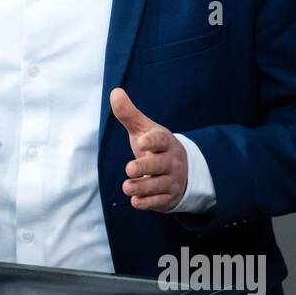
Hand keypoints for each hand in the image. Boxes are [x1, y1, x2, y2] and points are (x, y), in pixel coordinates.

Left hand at [110, 87, 187, 211]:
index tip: (141, 142)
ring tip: (127, 186)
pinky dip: (146, 202)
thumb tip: (115, 92)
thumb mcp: (143, 130)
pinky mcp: (168, 197)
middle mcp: (171, 161)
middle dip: (145, 168)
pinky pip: (158, 202)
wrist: (180, 172)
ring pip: (157, 186)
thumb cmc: (154, 148)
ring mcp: (171, 181)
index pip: (161, 140)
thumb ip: (129, 114)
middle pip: (159, 165)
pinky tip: (135, 200)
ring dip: (141, 187)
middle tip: (129, 168)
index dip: (152, 141)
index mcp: (165, 142)